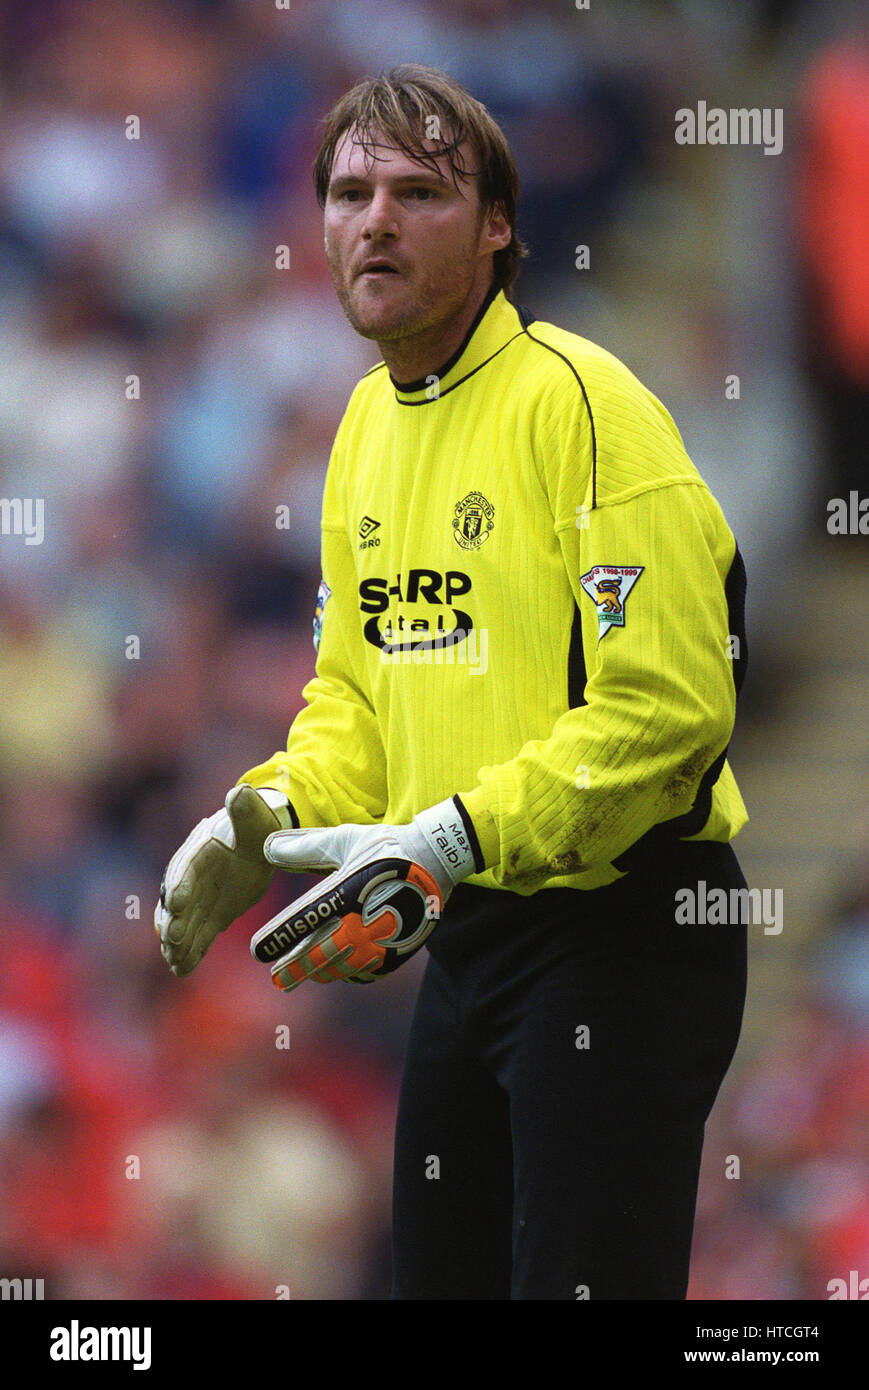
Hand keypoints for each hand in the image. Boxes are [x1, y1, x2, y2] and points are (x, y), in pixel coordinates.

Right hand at [155, 784, 291, 976]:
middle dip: (174, 919)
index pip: (187, 867)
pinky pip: (198, 934)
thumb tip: (238, 793)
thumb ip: (245, 809)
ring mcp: (200, 897)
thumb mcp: (254, 816)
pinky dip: (191, 951)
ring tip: (174, 962)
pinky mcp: (211, 913)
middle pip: (179, 899)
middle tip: (171, 939)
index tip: (174, 901)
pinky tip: (183, 969)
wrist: (258, 841)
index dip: (179, 884)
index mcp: (201, 849)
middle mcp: (193, 875)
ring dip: (178, 942)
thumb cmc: (257, 824)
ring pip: (185, 922)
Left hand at [253, 798, 478, 990]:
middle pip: (320, 955)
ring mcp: (381, 940)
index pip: (304, 920)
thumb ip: (304, 846)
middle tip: (277, 978)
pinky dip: (350, 972)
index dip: (279, 938)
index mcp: (346, 892)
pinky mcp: (397, 951)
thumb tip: (267, 847)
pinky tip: (339, 971)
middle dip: (296, 968)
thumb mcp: (345, 840)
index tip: (258, 951)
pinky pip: (367, 971)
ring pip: (342, 967)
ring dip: (321, 971)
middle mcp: (362, 921)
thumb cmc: (387, 847)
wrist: (439, 860)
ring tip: (306, 975)